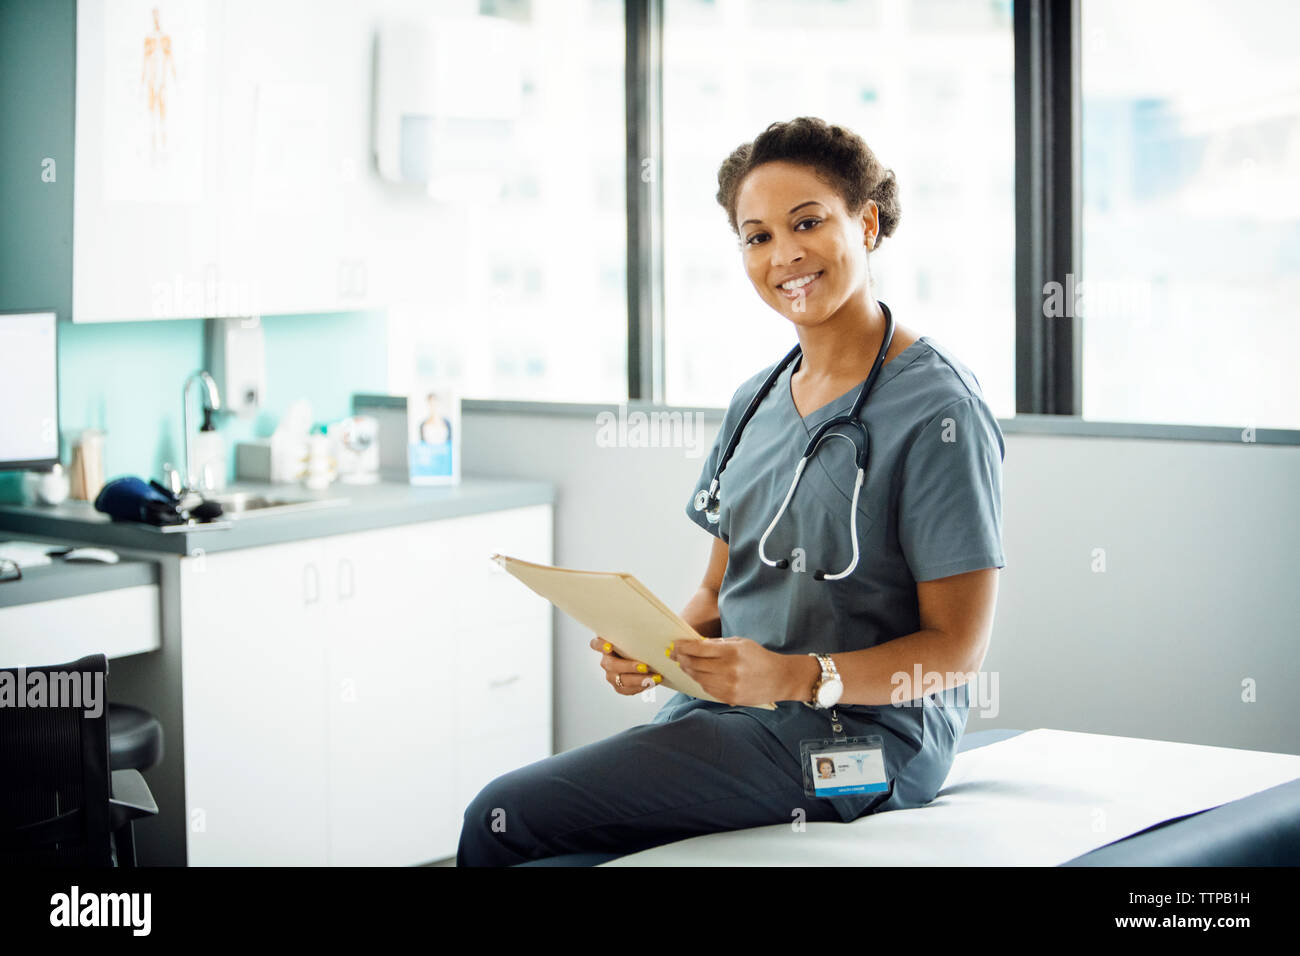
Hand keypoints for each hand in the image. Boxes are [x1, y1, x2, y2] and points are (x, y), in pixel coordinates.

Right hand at [589, 635, 662, 695]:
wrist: (643, 657)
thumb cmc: (638, 642)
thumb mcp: (635, 634)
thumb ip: (636, 628)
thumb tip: (649, 620)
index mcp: (606, 644)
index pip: (596, 644)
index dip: (601, 646)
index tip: (610, 646)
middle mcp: (606, 660)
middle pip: (611, 665)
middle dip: (628, 666)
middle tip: (645, 666)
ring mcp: (611, 674)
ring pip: (620, 680)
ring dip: (639, 680)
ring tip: (655, 677)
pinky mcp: (618, 686)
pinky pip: (626, 689)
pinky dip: (640, 687)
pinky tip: (652, 682)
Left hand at [670, 636, 792, 706]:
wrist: (780, 678)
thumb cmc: (759, 657)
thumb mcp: (740, 643)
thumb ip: (717, 644)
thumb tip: (694, 645)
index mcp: (731, 652)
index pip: (698, 649)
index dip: (683, 647)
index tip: (675, 645)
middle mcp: (728, 669)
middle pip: (694, 664)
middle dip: (681, 658)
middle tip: (675, 654)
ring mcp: (728, 686)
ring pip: (698, 678)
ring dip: (688, 670)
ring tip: (684, 664)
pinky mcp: (729, 698)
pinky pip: (707, 689)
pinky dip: (700, 681)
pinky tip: (699, 675)